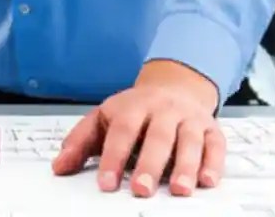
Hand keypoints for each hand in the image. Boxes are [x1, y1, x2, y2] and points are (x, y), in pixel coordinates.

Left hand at [51, 60, 225, 197]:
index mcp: (133, 106)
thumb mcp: (104, 118)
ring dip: (185, 167)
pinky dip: (214, 164)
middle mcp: (163, 110)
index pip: (122, 131)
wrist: (175, 85)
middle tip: (141, 190)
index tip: (106, 183)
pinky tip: (207, 181)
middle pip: (157, 137)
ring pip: (189, 141)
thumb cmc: (135, 109)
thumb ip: (80, 142)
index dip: (113, 157)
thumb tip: (59, 166)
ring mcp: (189, 119)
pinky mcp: (212, 129)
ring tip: (179, 190)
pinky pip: (216, 146)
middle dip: (150, 165)